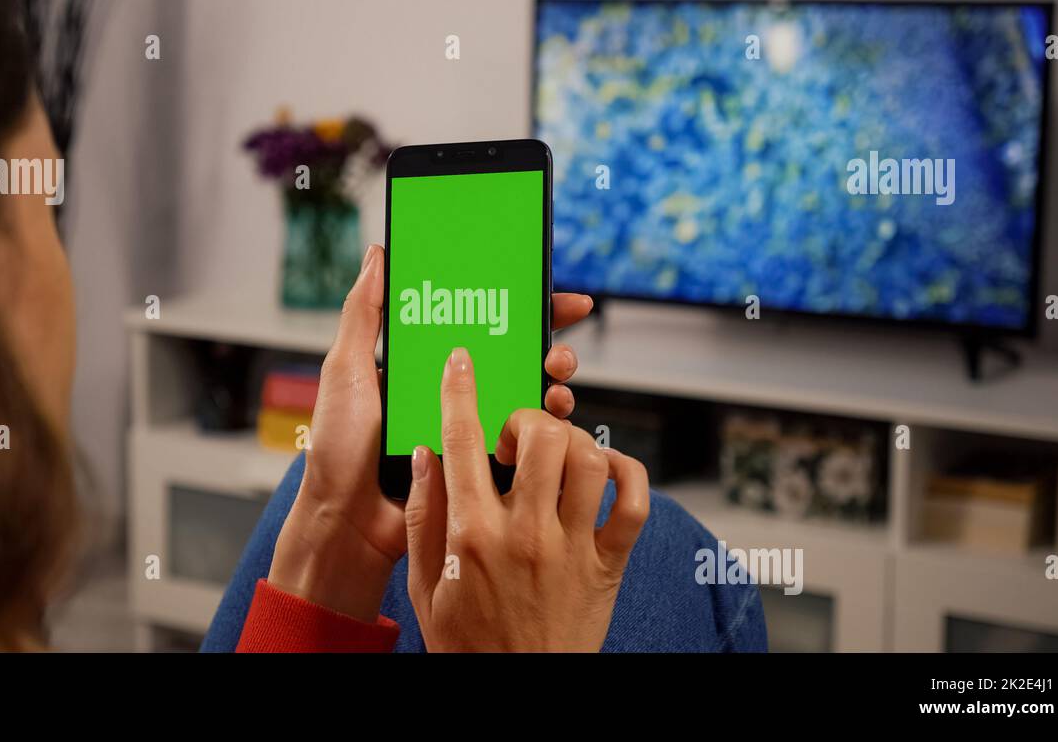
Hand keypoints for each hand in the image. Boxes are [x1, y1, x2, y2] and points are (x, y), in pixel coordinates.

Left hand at [268, 244, 594, 621]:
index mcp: (421, 362)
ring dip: (552, 377)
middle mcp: (450, 388)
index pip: (475, 318)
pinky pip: (525, 436)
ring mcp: (469, 424)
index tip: (544, 282)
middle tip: (560, 341)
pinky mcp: (481, 460)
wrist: (348, 520)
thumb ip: (364, 314)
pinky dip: (548, 421)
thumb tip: (378, 253)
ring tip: (557, 374)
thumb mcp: (346, 369)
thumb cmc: (339, 447)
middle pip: (512, 351)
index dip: (510, 300)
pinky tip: (553, 413)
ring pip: (526, 390)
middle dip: (547, 338)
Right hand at [404, 347, 649, 650]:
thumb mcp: (424, 586)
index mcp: (472, 536)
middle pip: (540, 437)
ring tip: (556, 455)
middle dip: (527, 418)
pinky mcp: (608, 565)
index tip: (462, 362)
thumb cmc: (468, 645)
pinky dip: (627, 473)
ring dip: (573, 441)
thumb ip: (423, 516)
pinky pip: (634, 503)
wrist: (517, 695)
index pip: (464, 443)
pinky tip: (603, 472)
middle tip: (516, 438)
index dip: (460, 391)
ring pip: (589, 459)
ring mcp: (572, 549)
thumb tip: (427, 455)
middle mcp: (525, 535)